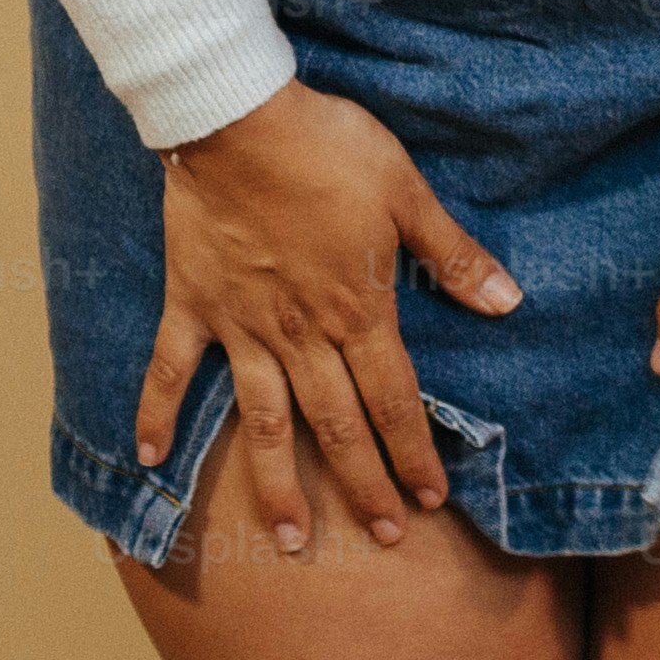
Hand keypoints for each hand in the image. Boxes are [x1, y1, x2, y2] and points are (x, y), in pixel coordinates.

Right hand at [146, 78, 518, 556]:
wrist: (238, 120)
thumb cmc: (330, 149)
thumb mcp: (408, 194)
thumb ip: (453, 255)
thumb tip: (507, 302)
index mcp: (357, 310)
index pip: (394, 399)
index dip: (414, 452)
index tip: (432, 499)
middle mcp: (299, 333)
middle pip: (337, 425)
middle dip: (364, 487)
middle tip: (384, 539)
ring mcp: (241, 326)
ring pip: (263, 421)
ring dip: (278, 483)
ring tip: (291, 538)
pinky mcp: (192, 306)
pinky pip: (170, 371)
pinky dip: (158, 415)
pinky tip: (152, 460)